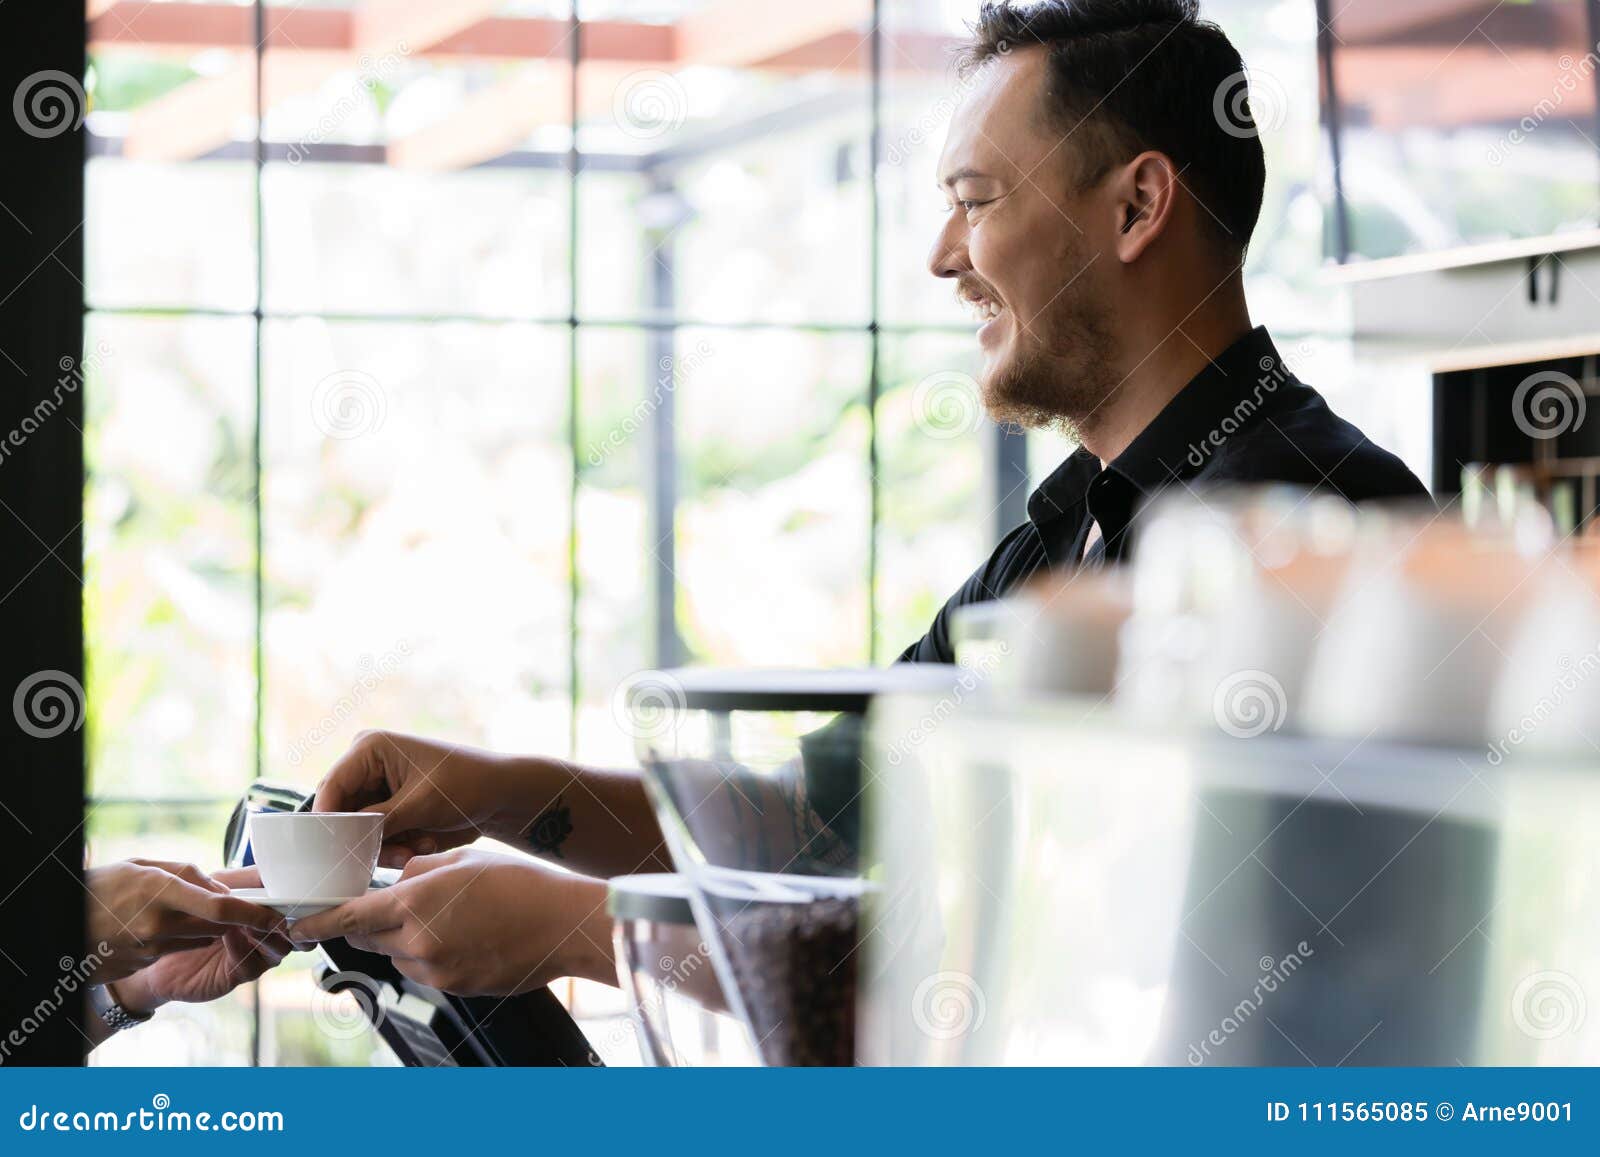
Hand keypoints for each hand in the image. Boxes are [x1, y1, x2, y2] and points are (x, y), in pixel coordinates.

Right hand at [86, 860, 285, 983]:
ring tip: (177, 909)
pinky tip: (154, 926)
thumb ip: (187, 875)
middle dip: (233, 918)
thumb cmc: (101, 886)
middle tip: (238, 908)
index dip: (253, 913)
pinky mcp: (141, 964)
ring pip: (198, 938)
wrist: (60, 922)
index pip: (220, 906)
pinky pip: (174, 950)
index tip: (274, 915)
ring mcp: (147, 949)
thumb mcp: (143, 865)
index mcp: (159, 892)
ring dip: (203, 927)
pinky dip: (177, 938)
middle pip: (216, 925)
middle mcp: (156, 925)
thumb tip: (222, 887)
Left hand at [112, 873, 292, 1011]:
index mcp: (258, 909)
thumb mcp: (204, 893)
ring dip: (264, 932)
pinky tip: (228, 935)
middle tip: (267, 905)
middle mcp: (262, 932)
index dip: (289, 893)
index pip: (287, 900)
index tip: (281, 885)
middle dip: (280, 914)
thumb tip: (261, 874)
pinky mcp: (239, 974)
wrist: (154, 956)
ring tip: (245, 921)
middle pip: (291, 924)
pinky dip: (243, 948)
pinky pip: (253, 964)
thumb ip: (230, 882)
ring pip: (280, 947)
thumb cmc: (181, 921)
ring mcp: (254, 954)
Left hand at [287, 848, 613, 996]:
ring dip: (406, 939)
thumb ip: (418, 870)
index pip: (348, 918)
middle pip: (369, 938)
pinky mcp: (455, 988)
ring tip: (451, 917)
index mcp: (416, 904)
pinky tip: (467, 935)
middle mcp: (419, 943)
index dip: (316, 923)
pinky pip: (426, 971)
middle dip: (371, 923)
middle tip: (396, 905)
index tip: (296, 925)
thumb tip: (397, 877)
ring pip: (398, 955)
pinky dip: (432, 954)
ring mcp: (437, 971)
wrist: (564, 924)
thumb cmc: (522, 885)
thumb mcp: (462, 861)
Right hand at [313, 731, 514, 867]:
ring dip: (383, 847)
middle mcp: (367, 768)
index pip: (331, 787)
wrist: (500, 796)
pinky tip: (423, 842)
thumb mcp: (420, 803)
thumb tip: (342, 842)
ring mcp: (376, 792)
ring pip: (356, 832)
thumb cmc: (467, 784)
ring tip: (415, 847)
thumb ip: (377, 822)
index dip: (328, 821)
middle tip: (393, 851)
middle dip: (363, 838)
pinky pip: (375, 839)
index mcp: (370, 748)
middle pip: (340, 813)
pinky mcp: (388, 812)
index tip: (333, 851)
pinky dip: (395, 848)